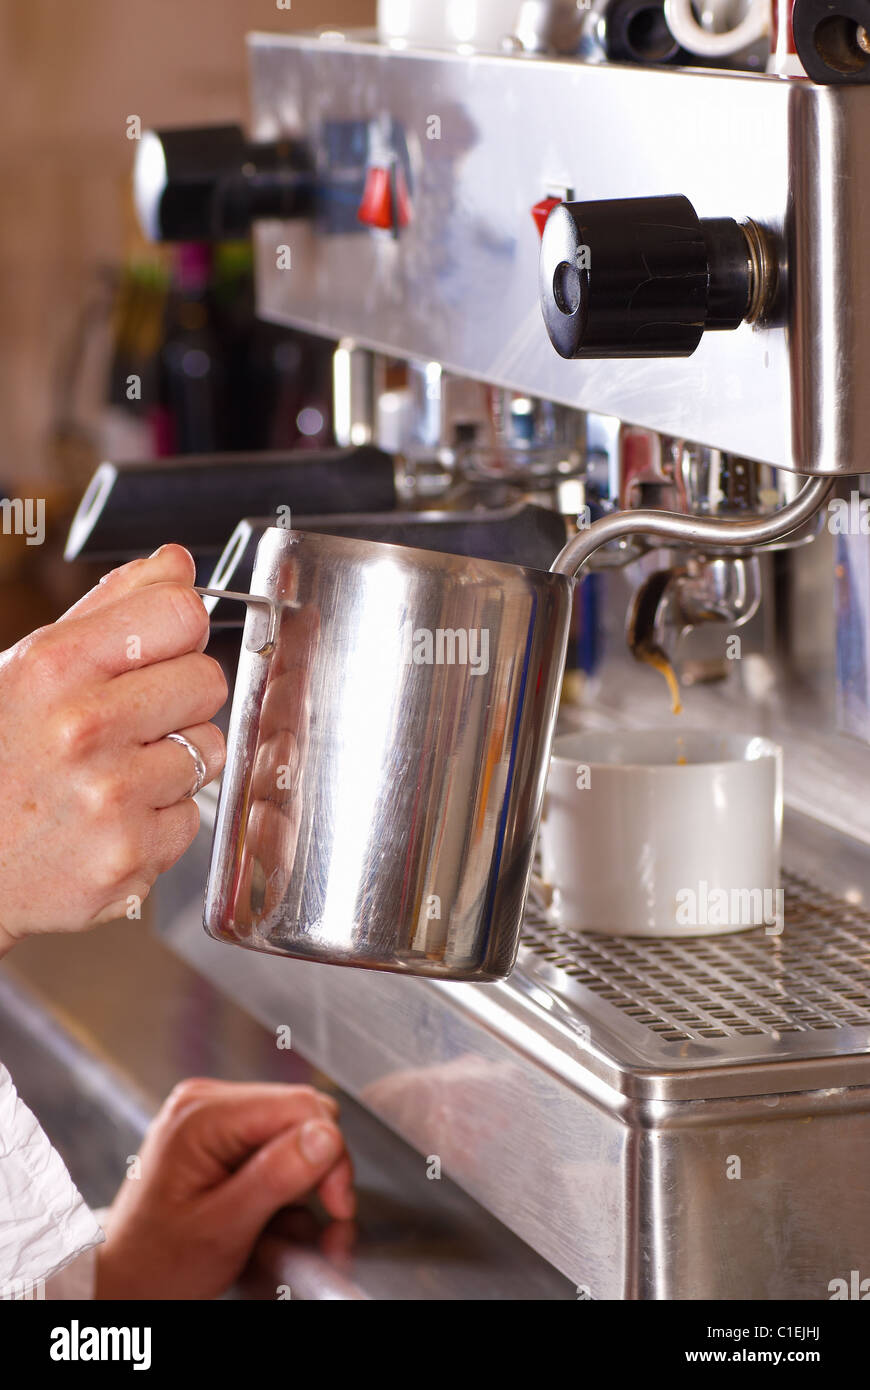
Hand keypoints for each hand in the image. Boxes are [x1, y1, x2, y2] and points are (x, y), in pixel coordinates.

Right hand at [0, 545, 226, 953]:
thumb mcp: (27, 669)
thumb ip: (109, 609)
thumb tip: (176, 563)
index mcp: (54, 667)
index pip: (181, 612)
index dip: (180, 631)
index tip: (161, 650)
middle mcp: (83, 728)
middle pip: (208, 678)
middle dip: (179, 698)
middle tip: (128, 722)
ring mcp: (110, 796)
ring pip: (210, 748)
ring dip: (173, 761)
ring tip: (112, 774)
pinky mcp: (131, 856)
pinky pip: (192, 814)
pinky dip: (160, 819)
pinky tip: (110, 819)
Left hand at [95, 1079, 354, 1299]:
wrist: (124, 1281)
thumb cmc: (157, 1264)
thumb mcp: (222, 1228)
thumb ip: (275, 1178)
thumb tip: (326, 1137)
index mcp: (202, 1115)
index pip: (300, 1106)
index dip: (330, 1154)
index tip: (336, 1205)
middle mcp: (207, 1102)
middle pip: (302, 1113)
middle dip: (320, 1168)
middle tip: (323, 1218)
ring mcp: (213, 1115)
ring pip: (295, 1130)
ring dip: (304, 1180)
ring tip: (286, 1228)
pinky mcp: (222, 1134)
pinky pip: (276, 1143)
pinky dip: (285, 1182)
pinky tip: (269, 1215)